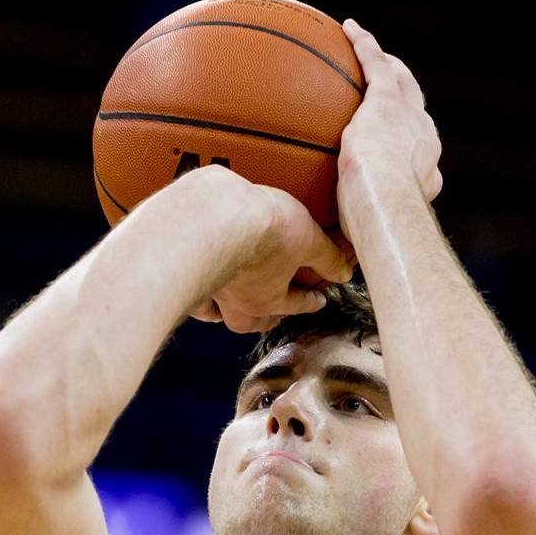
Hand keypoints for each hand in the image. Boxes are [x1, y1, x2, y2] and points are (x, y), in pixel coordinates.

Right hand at [184, 169, 354, 333]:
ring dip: (233, 315)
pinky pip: (195, 299)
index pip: (295, 304)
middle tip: (275, 315)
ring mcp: (211, 288)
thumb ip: (327, 258)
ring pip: (221, 315)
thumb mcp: (308, 239)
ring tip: (238, 311)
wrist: (215, 213)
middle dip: (267, 319)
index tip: (319, 299)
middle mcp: (237, 301)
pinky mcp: (191, 271)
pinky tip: (202, 299)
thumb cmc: (262, 228)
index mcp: (268, 298)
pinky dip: (201, 303)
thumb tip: (344, 272)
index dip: (310, 300)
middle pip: (254, 321)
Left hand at [336, 19, 443, 244]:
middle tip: (393, 93)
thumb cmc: (378, 232)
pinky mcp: (386, 101)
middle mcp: (425, 141)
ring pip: (402, 82)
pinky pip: (375, 65)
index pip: (417, 154)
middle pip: (417, 113)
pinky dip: (365, 46)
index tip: (397, 144)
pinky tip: (348, 29)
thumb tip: (340, 272)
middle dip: (407, 102)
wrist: (386, 205)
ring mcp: (409, 118)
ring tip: (374, 54)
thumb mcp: (368, 239)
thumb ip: (357, 244)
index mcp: (424, 173)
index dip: (408, 145)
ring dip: (389, 67)